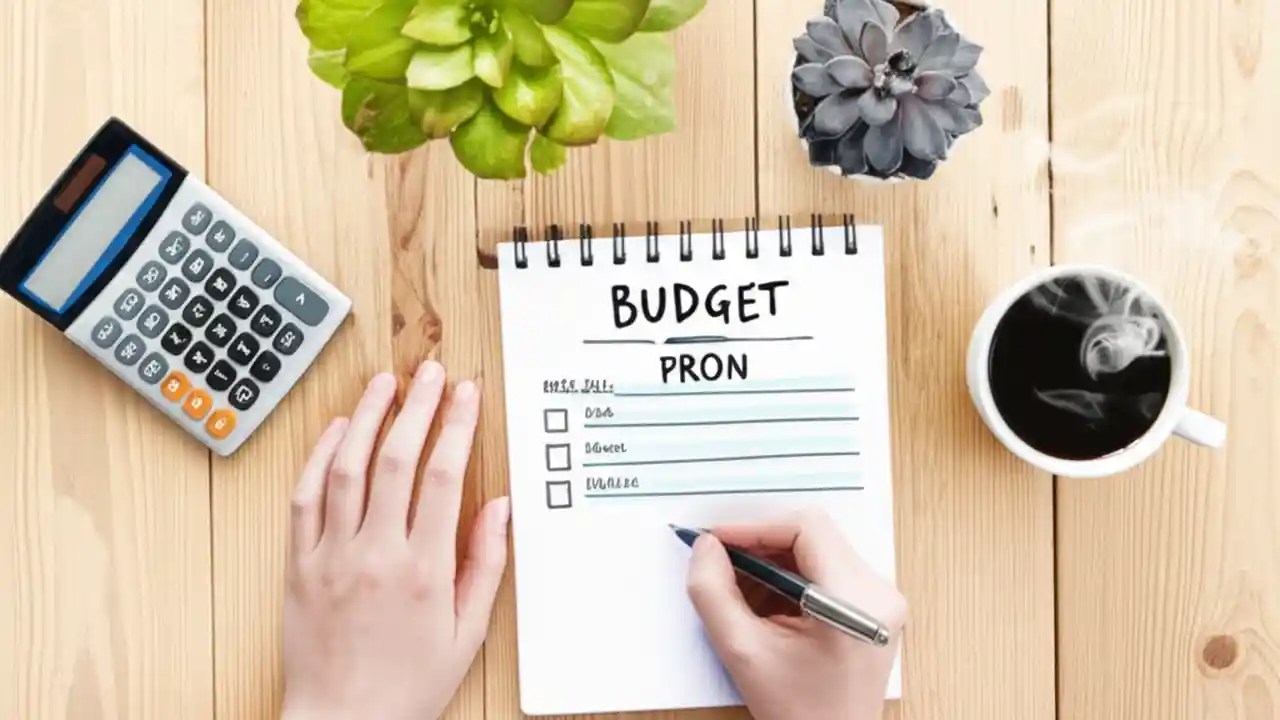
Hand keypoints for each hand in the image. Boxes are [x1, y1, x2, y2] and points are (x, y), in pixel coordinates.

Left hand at [282, 363, 509, 719]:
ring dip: (366, 417)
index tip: (467, 395)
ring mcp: (331, 556)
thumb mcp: (468, 633)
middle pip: (395, 458)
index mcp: (424, 570)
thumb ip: (486, 564)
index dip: (457, 425)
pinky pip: (304, 498)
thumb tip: (498, 507)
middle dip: (417, 406)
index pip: (443, 476)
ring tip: (384, 384)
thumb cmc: (407, 686)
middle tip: (430, 373)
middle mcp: (375, 554)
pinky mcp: (298, 565)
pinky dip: (318, 457)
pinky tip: (335, 431)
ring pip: (346, 467)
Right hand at [686, 511, 906, 719]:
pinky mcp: (872, 608)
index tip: (718, 540)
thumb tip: (706, 547)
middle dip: (761, 545)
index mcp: (854, 599)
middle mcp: (877, 592)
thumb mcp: (742, 652)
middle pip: (812, 536)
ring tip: (741, 591)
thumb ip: (714, 593)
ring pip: (817, 551)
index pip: (805, 529)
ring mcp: (879, 599)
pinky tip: (765, 605)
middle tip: (723, 562)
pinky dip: (790, 578)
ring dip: (774, 563)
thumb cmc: (798, 713)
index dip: (755, 528)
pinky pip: (826, 571)